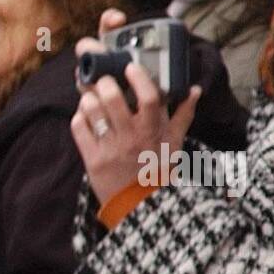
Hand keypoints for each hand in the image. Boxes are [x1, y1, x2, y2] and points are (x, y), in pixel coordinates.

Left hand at [70, 8, 201, 205]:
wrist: (139, 206)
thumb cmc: (158, 171)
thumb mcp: (175, 143)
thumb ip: (183, 115)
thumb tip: (194, 90)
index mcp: (154, 130)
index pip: (149, 97)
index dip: (139, 78)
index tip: (130, 67)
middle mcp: (132, 137)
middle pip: (114, 99)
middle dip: (104, 83)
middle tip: (103, 80)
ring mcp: (110, 148)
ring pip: (92, 111)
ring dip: (88, 98)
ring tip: (91, 96)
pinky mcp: (92, 159)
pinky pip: (79, 129)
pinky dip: (79, 117)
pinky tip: (84, 115)